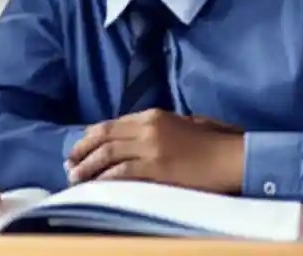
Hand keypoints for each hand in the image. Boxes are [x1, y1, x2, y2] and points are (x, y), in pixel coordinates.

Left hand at [64, 109, 244, 193]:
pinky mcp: (156, 167)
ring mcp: (150, 147)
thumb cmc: (214, 143)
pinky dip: (104, 179)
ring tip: (74, 177)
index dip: (91, 136)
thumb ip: (160, 127)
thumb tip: (139, 135)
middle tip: (69, 162)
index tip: (80, 147)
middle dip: (82, 150)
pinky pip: (121, 172)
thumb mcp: (183, 124)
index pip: (112, 124)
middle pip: (104, 136)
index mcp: (152, 115)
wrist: (233, 157)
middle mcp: (147, 127)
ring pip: (107, 154)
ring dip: (87, 166)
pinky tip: (94, 185)